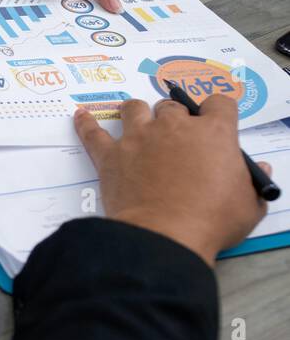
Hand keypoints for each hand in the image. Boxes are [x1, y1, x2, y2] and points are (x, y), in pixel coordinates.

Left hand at [74, 96, 269, 264]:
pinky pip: (92, 133)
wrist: (164, 236)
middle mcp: (174, 127)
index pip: (219, 103)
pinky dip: (86, 124)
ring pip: (135, 109)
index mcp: (214, 133)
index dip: (218, 111)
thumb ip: (253, 182)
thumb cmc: (211, 221)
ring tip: (138, 123)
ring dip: (137, 113)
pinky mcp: (110, 156)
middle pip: (173, 107)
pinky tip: (81, 116)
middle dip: (175, 119)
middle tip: (175, 138)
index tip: (216, 121)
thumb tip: (259, 170)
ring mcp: (139, 138)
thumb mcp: (249, 205)